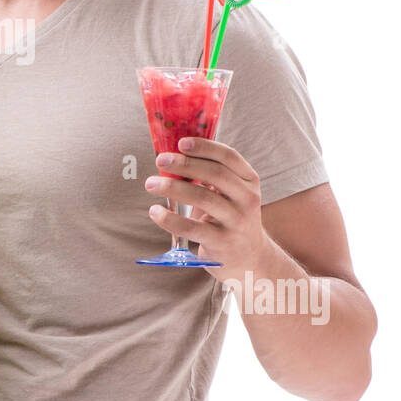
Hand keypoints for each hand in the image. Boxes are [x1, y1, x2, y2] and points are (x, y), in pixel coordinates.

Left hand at [144, 136, 265, 273]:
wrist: (250, 259)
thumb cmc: (230, 217)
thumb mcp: (232, 194)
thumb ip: (211, 175)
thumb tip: (172, 154)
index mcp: (249, 181)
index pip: (229, 156)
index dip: (205, 147)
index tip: (181, 142)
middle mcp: (247, 199)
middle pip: (215, 174)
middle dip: (184, 164)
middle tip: (160, 160)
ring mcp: (236, 221)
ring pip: (203, 198)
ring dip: (172, 188)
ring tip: (150, 183)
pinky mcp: (222, 242)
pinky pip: (192, 228)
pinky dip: (170, 219)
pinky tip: (155, 212)